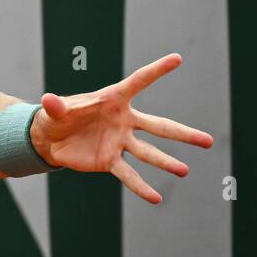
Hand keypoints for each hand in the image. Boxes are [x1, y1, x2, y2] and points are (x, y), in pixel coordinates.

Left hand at [28, 53, 212, 204]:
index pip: (138, 82)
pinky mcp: (110, 161)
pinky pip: (128, 175)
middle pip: (159, 127)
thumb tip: (47, 100)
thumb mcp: (53, 109)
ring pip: (148, 153)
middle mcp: (124, 121)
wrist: (50, 139)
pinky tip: (155, 198)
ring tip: (184, 171)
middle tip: (208, 141)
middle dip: (183, 134)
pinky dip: (140, 186)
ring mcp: (120, 142)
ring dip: (166, 162)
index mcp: (113, 100)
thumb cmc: (57, 116)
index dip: (156, 70)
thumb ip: (55, 106)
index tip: (177, 58)